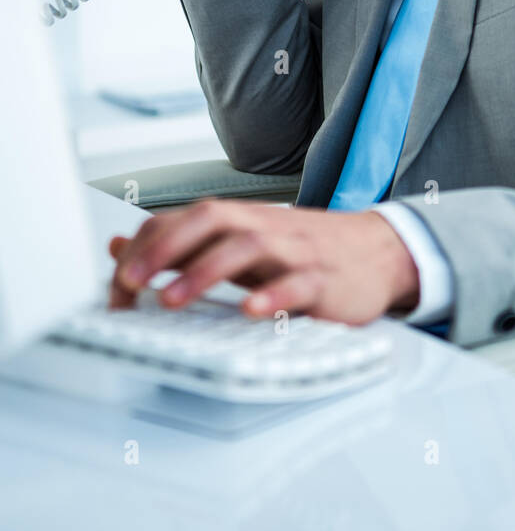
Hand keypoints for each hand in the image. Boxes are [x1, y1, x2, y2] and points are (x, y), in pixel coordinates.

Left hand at [107, 200, 420, 323]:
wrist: (379, 251)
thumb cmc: (305, 249)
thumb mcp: (241, 242)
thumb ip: (182, 244)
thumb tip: (120, 246)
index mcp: (242, 218)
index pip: (184, 219)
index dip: (147, 246)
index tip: (119, 282)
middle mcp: (266, 227)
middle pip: (212, 220)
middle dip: (167, 249)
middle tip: (132, 283)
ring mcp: (297, 251)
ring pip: (250, 247)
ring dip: (206, 271)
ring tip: (173, 301)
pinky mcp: (326, 281)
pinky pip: (300, 284)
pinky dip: (274, 296)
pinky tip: (251, 311)